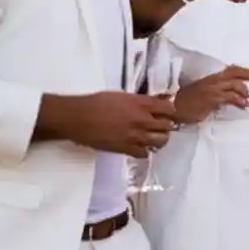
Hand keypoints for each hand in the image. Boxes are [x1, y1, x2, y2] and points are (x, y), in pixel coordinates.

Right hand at [41, 91, 176, 157]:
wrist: (77, 117)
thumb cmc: (96, 103)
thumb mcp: (122, 96)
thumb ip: (140, 101)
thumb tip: (153, 103)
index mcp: (141, 104)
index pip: (169, 108)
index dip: (171, 112)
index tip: (167, 114)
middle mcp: (142, 119)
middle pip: (168, 126)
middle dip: (166, 126)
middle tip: (160, 127)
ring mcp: (135, 135)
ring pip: (161, 141)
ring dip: (159, 139)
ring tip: (152, 138)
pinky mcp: (126, 148)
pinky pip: (144, 154)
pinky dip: (144, 151)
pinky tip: (139, 147)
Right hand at [173, 66, 248, 123]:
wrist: (173, 109)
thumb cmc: (188, 104)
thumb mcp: (206, 95)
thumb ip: (221, 94)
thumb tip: (236, 98)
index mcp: (212, 78)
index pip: (233, 70)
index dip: (248, 72)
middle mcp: (213, 80)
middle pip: (237, 73)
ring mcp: (212, 88)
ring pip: (235, 84)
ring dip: (245, 92)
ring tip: (247, 102)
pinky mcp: (211, 98)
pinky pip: (229, 96)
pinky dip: (239, 100)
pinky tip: (243, 106)